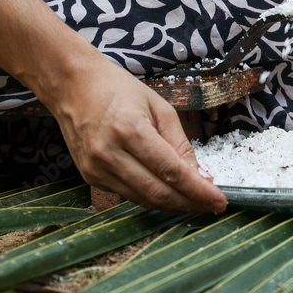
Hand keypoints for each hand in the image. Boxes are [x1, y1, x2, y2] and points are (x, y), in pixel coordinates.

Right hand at [46, 58, 226, 212]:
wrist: (73, 86)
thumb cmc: (118, 90)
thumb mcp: (159, 108)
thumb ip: (180, 144)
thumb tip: (201, 177)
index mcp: (129, 130)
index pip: (171, 171)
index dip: (198, 190)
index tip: (220, 201)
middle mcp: (109, 153)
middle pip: (158, 192)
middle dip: (190, 203)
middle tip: (213, 206)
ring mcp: (96, 169)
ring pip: (143, 199)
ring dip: (173, 204)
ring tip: (197, 201)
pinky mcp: (90, 177)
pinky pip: (128, 194)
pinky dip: (152, 196)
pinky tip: (169, 192)